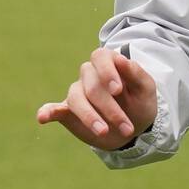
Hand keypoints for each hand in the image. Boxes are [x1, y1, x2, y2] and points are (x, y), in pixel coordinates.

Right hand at [37, 49, 156, 150]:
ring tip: (104, 132)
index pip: (100, 56)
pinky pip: (54, 109)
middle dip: (110, 107)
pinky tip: (43, 117)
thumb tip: (121, 59)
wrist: (136, 126)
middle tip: (127, 127)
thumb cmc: (141, 102)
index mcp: (109, 62)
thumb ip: (136, 73)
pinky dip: (47, 111)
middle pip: (92, 85)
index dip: (107, 71)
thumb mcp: (146, 88)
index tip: (117, 90)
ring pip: (76, 99)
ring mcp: (78, 93)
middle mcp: (90, 74)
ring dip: (90, 117)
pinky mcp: (69, 112)